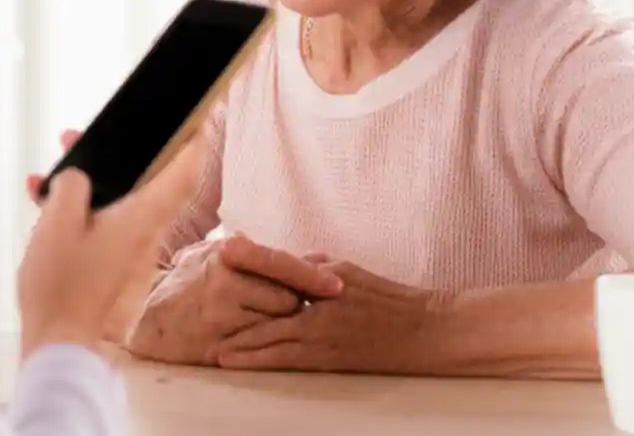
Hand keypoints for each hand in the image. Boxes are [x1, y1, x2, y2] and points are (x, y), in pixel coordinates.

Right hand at [16, 136, 204, 360]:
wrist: (58, 340)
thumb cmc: (61, 285)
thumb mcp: (57, 222)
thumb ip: (70, 186)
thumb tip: (77, 176)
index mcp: (140, 219)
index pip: (182, 174)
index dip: (193, 144)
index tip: (195, 121)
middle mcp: (141, 233)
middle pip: (145, 181)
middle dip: (120, 153)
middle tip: (93, 135)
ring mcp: (126, 250)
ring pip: (117, 201)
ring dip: (92, 179)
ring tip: (59, 162)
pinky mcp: (108, 264)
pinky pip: (99, 223)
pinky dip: (78, 207)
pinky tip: (43, 198)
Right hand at [124, 234, 344, 364]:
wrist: (145, 320)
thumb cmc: (183, 283)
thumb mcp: (205, 254)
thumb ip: (239, 248)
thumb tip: (267, 243)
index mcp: (225, 256)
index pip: (278, 263)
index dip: (311, 275)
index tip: (337, 285)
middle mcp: (225, 285)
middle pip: (285, 299)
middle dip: (292, 304)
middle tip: (289, 306)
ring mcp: (221, 317)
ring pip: (276, 325)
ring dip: (279, 326)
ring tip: (264, 320)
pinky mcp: (219, 346)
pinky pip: (259, 348)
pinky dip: (265, 345)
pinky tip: (260, 341)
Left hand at [213, 254, 451, 373]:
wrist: (424, 330)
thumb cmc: (388, 297)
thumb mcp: (348, 270)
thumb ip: (313, 268)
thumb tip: (284, 266)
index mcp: (322, 292)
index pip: (276, 293)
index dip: (246, 294)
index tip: (219, 291)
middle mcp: (320, 320)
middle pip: (269, 328)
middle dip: (239, 336)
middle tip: (209, 340)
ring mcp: (327, 344)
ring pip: (278, 352)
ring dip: (249, 356)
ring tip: (222, 359)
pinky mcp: (336, 363)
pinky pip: (297, 365)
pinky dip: (274, 365)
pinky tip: (258, 368)